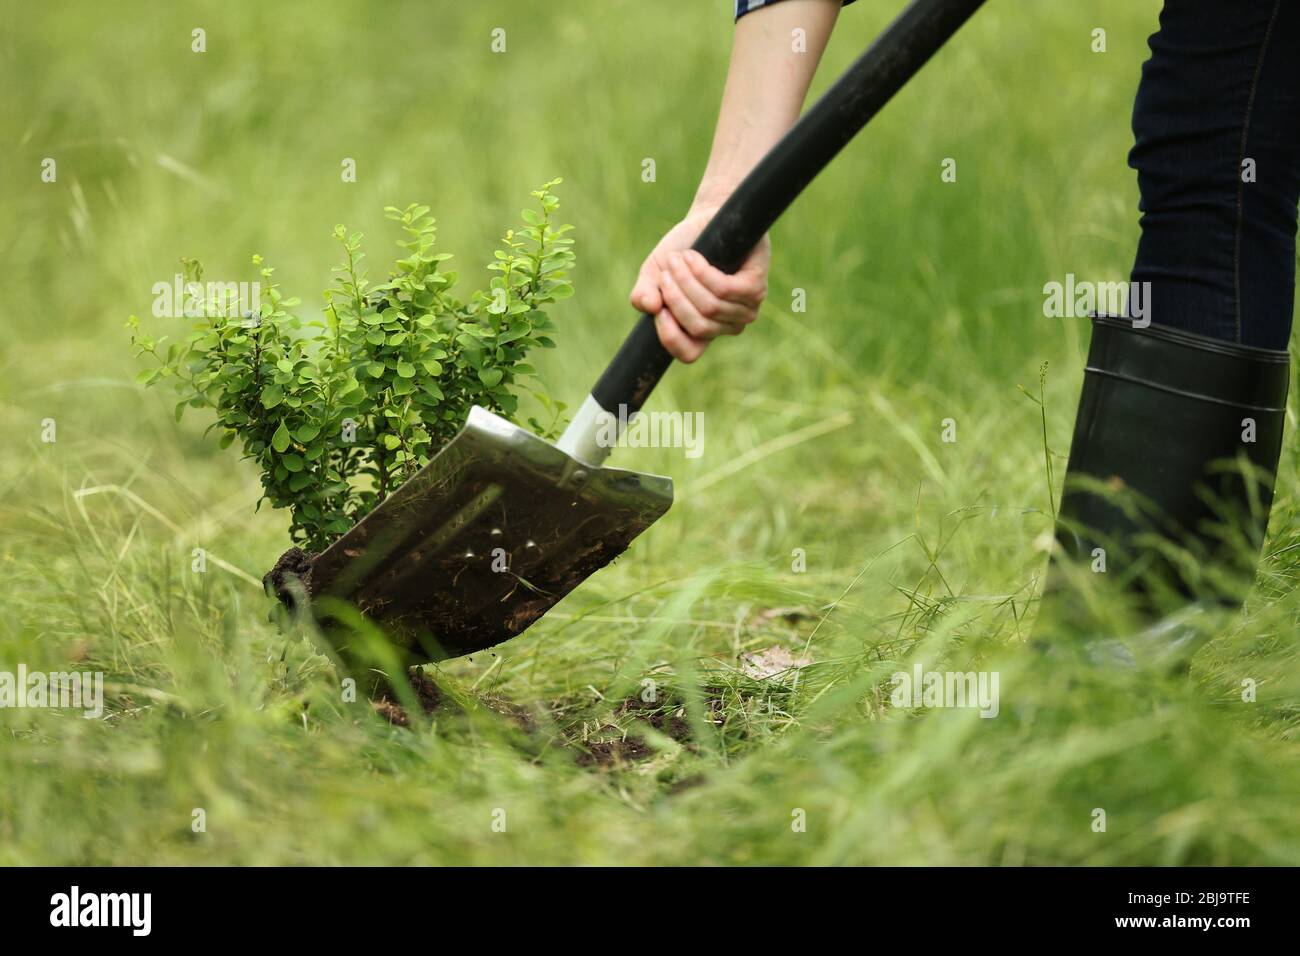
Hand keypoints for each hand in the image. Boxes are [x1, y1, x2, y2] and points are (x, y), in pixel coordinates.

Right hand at [629, 206, 769, 362]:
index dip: (670, 337)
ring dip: (686, 279)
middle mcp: (726, 326)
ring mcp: (745, 309)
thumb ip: (644, 292)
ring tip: (676, 258)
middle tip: (665, 271)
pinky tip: (693, 257)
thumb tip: (648, 306)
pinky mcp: (755, 288)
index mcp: (703, 331)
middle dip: (675, 296)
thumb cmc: (681, 250)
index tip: (658, 310)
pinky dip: (702, 272)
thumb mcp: (655, 272)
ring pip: (710, 306)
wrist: (707, 219)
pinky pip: (724, 290)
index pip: (689, 353)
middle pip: (697, 325)